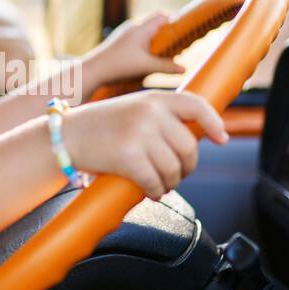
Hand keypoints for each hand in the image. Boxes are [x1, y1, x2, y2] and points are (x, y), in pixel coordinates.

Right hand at [60, 90, 227, 199]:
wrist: (67, 135)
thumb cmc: (102, 126)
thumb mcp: (134, 108)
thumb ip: (162, 117)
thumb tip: (195, 139)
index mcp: (154, 98)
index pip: (196, 105)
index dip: (213, 122)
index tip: (221, 139)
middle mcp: (150, 112)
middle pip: (188, 146)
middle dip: (187, 167)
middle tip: (177, 175)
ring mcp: (139, 133)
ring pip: (174, 168)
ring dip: (171, 182)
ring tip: (162, 184)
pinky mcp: (128, 156)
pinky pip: (156, 182)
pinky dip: (156, 191)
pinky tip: (150, 191)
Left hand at [83, 10, 183, 86]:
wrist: (91, 71)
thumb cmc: (118, 66)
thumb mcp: (145, 67)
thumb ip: (166, 67)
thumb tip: (184, 69)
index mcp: (141, 28)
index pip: (162, 16)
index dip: (175, 23)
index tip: (184, 35)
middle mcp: (132, 28)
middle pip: (155, 26)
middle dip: (168, 36)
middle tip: (178, 49)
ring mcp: (125, 36)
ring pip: (146, 35)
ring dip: (157, 44)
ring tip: (164, 58)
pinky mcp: (119, 45)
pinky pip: (138, 42)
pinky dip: (146, 49)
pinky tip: (147, 63)